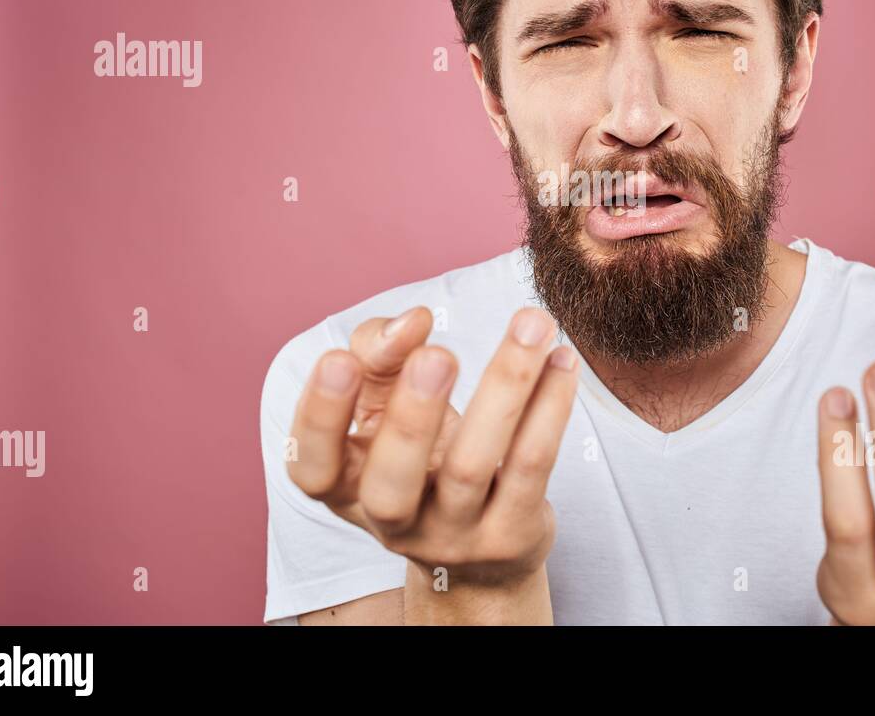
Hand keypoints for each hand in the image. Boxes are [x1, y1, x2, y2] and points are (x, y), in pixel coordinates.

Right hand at [286, 306, 578, 613]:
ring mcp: (453, 535)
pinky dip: (550, 407)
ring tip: (532, 325)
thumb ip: (381, 351)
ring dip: (505, 386)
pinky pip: (530, 466)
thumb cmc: (420, 453)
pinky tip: (562, 359)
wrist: (481, 553)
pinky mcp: (512, 535)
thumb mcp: (384, 401)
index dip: (320, 417)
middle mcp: (392, 521)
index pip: (312, 467)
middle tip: (437, 354)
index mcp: (346, 488)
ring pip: (472, 467)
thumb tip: (413, 322)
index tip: (340, 358)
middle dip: (411, 417)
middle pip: (391, 484)